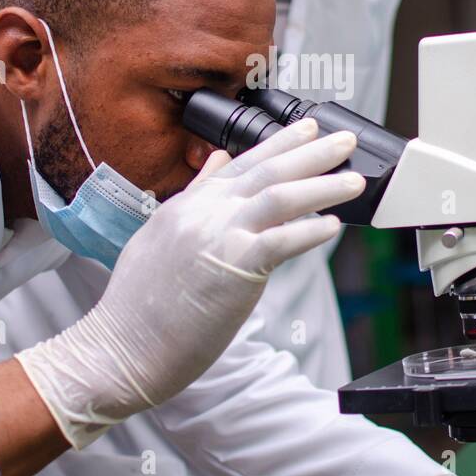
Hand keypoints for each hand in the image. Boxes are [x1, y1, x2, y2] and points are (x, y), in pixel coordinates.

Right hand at [15, 119, 363, 447]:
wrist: (120, 347)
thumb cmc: (140, 304)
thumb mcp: (160, 234)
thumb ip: (195, 195)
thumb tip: (219, 162)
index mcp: (188, 204)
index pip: (242, 162)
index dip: (281, 142)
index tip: (310, 128)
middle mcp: (204, 212)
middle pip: (268, 171)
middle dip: (312, 152)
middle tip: (346, 140)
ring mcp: (218, 236)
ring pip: (280, 197)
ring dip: (323, 185)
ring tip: (354, 179)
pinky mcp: (232, 268)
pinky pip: (280, 242)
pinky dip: (309, 230)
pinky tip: (333, 225)